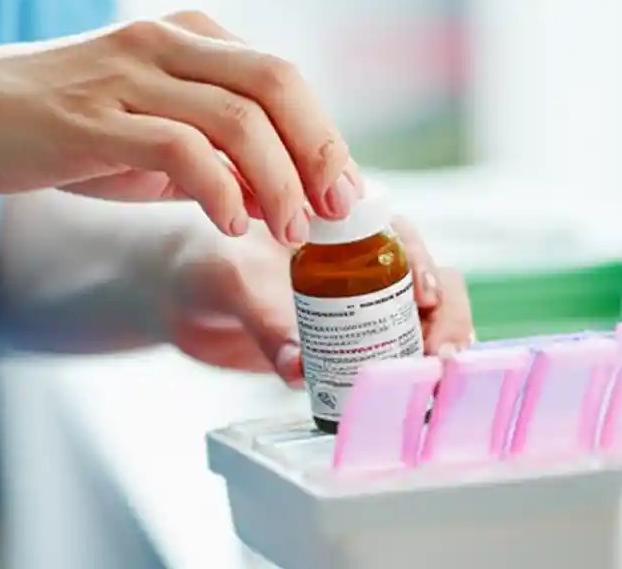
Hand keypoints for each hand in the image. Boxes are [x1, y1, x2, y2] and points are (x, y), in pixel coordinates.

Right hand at [0, 11, 353, 245]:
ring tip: (289, 231)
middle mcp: (162, 42)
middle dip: (320, 150)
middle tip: (337, 211)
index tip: (345, 192)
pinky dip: (221, 191)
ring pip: (239, 118)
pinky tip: (230, 225)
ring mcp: (127, 75)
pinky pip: (181, 149)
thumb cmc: (45, 128)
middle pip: (276, 82)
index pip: (279, 75)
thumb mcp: (137, 132)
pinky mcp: (92, 118)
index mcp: (182, 36)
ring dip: (279, 182)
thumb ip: (201, 152)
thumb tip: (268, 194)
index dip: (323, 134)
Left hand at [162, 216, 474, 382]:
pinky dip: (405, 379)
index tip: (424, 294)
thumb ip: (264, 319)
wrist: (175, 295)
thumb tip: (298, 366)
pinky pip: (387, 361)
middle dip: (446, 316)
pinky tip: (408, 400)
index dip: (421, 261)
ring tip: (433, 383)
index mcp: (340, 221)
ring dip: (435, 349)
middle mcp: (360, 260)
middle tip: (440, 354)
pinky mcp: (345, 347)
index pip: (399, 233)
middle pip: (427, 281)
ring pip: (420, 322)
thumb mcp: (231, 279)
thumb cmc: (202, 260)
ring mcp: (358, 305)